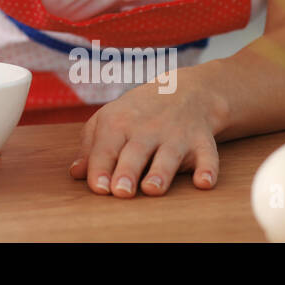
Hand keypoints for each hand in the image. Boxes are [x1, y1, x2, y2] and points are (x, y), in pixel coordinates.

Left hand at [68, 76, 228, 197]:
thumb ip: (91, 147)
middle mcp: (146, 129)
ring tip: (152, 189)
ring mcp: (176, 135)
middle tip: (121, 192)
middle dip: (127, 172)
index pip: (105, 148)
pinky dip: (208, 169)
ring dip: (161, 172)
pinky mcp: (202, 142)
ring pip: (168, 155)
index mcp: (118, 124)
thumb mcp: (108, 120)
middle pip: (135, 152)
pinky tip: (204, 183)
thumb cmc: (137, 114)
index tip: (98, 189)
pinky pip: (207, 156)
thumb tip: (75, 173)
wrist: (185, 91)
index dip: (101, 168)